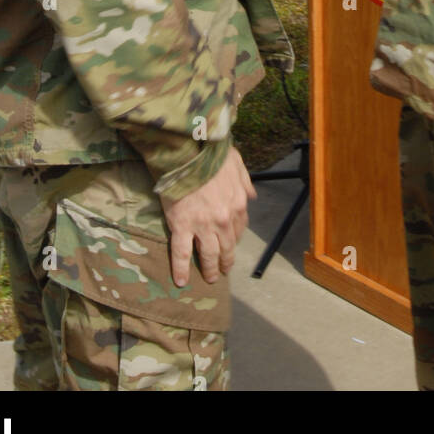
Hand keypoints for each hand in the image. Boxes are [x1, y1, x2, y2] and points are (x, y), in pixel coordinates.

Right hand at [161, 147, 255, 286]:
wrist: (188, 151)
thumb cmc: (212, 154)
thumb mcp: (236, 163)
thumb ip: (245, 182)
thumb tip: (252, 196)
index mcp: (238, 204)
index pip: (239, 229)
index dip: (234, 239)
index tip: (230, 245)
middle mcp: (223, 219)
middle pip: (226, 247)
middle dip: (225, 262)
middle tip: (222, 271)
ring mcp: (203, 225)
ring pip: (208, 254)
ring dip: (209, 269)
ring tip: (208, 279)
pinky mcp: (182, 227)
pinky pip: (182, 254)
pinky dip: (181, 270)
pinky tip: (181, 281)